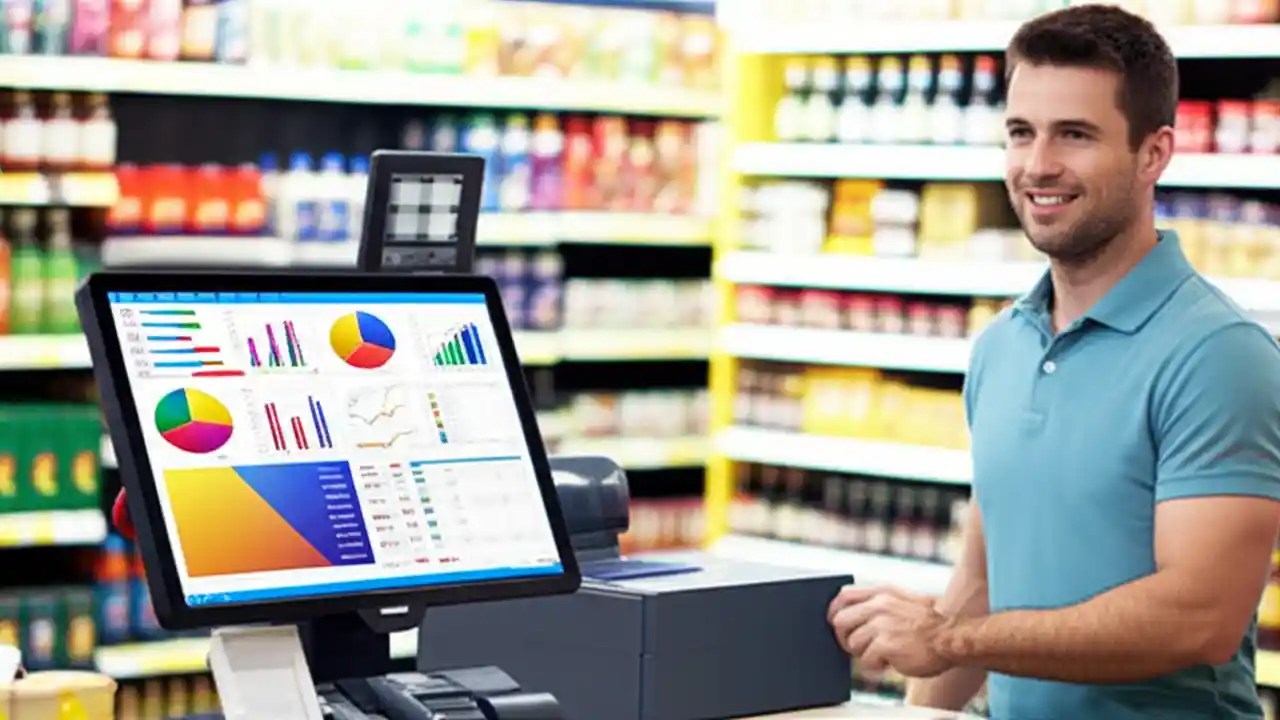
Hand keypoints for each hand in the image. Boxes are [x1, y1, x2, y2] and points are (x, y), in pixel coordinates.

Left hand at [827, 585, 953, 678]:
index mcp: (882, 592)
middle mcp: (879, 605)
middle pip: (840, 621)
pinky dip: (875, 666)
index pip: (843, 596)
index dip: (834, 612)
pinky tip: (888, 664)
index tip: (836, 624)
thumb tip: (848, 604)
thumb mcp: (903, 600)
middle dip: (843, 637)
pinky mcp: (886, 645)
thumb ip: (879, 601)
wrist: (951, 638)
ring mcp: (882, 625)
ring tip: (880, 655)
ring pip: (852, 643)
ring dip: (863, 654)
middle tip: (856, 647)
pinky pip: (866, 660)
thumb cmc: (928, 625)